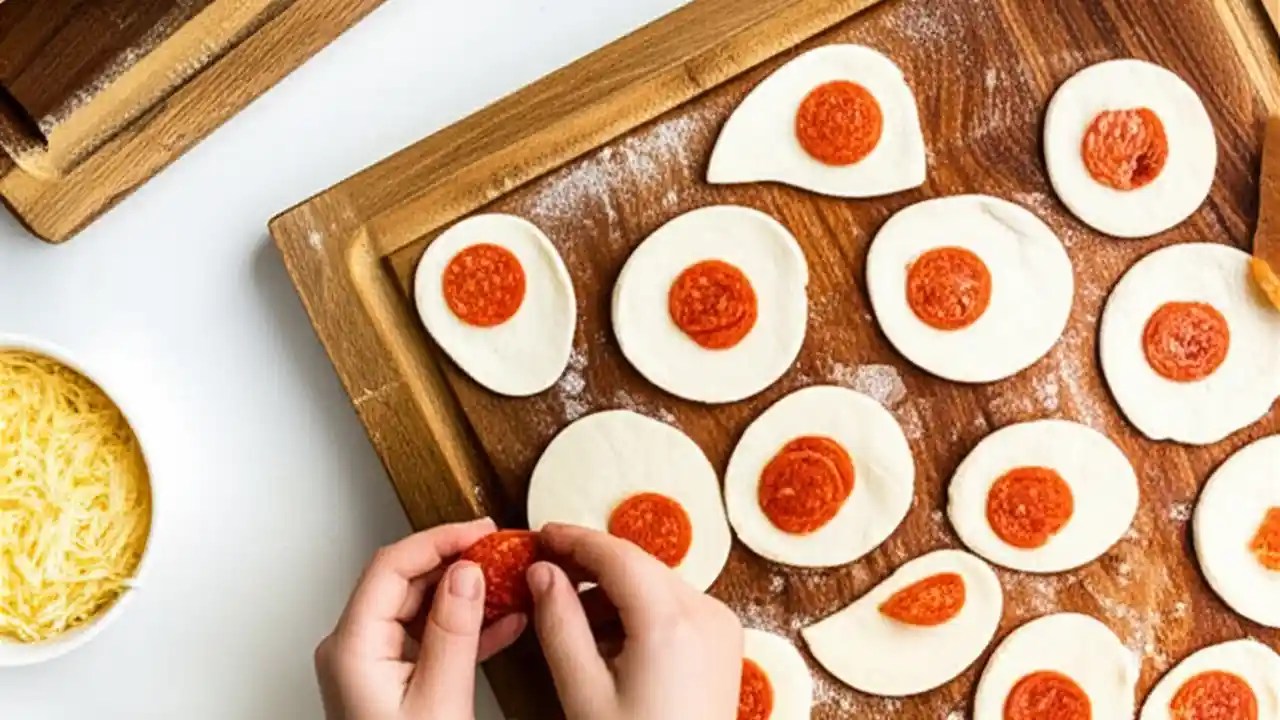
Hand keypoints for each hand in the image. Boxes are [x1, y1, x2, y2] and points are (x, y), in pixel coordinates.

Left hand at [315, 518, 526, 719]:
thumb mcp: (439, 702)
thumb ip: (453, 632)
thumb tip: (466, 573)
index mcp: (352, 648)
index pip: (392, 567)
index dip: (440, 540)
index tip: (482, 531)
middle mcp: (354, 649)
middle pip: (404, 581)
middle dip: (456, 562)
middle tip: (501, 551)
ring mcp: (372, 665)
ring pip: (421, 607)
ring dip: (466, 593)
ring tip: (509, 581)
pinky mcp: (392, 681)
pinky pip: (429, 637)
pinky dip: (466, 626)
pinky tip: (505, 622)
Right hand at [527, 523, 743, 719]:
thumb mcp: (583, 691)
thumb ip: (559, 623)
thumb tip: (542, 572)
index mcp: (671, 620)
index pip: (616, 554)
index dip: (574, 538)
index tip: (539, 534)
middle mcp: (705, 612)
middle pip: (638, 565)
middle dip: (590, 565)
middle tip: (544, 572)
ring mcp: (720, 626)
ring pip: (655, 583)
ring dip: (612, 589)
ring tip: (569, 615)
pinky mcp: (723, 641)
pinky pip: (673, 606)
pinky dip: (637, 609)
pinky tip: (605, 636)